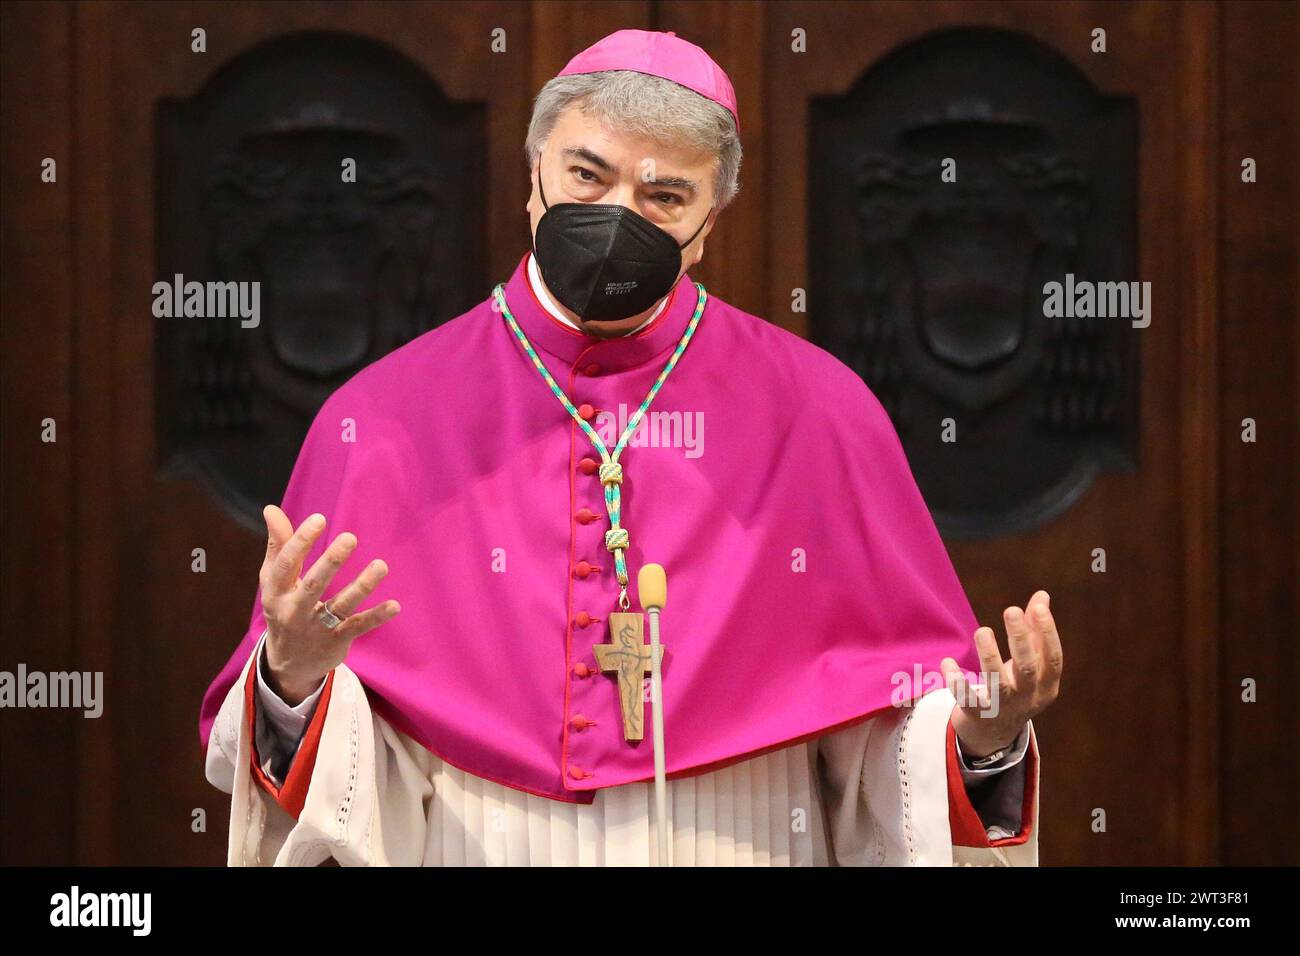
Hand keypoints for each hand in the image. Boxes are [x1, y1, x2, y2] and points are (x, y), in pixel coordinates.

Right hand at [259, 505, 400, 704]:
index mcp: (276, 592)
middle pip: (313, 585)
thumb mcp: (274, 581)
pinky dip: (376, 617)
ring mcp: (317, 628)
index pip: (286, 564)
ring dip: (362, 586)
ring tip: (381, 565)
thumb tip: (271, 509)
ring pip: (340, 606)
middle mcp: (294, 611)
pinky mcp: (337, 641)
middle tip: (350, 538)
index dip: (300, 542)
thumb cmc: (283, 608)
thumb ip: (277, 545)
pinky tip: (395, 605)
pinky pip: (358, 627)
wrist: (288, 664)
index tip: (319, 519)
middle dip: (331, 562)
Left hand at [941, 590, 1062, 758]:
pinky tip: (947, 661)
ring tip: (982, 631)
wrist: (993, 733)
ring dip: (989, 655)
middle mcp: (1027, 699)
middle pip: (1027, 669)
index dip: (1048, 634)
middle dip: (1020, 639)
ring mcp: (1003, 708)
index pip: (1053, 659)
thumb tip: (1042, 595)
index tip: (1038, 608)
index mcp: (1046, 685)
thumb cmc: (1015, 686)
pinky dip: (957, 680)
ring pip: (998, 684)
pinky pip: (966, 699)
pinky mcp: (977, 715)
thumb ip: (1034, 631)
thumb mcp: (1030, 663)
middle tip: (1011, 610)